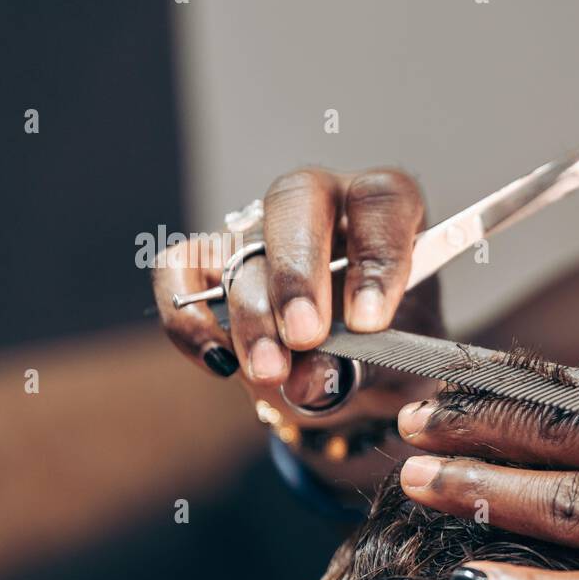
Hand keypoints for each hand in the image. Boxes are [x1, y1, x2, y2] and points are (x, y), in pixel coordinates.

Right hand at [151, 167, 442, 424]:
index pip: (382, 201)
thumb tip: (308, 378)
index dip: (376, 256)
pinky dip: (190, 318)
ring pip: (243, 245)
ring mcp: (263, 227)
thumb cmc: (392, 353)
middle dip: (297, 274)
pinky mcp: (212, 259)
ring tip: (271, 372)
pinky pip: (180, 268)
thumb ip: (366, 368)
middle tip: (305, 335)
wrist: (360, 376)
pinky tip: (220, 362)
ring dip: (252, 316)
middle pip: (298, 201)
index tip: (369, 321)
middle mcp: (323, 203)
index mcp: (388, 210)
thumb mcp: (398, 366)